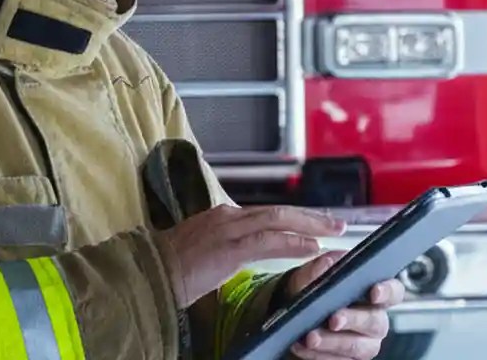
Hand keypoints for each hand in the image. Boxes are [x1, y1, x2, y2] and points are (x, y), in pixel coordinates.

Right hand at [154, 205, 346, 307]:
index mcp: (221, 216)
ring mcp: (228, 231)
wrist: (148, 273)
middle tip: (338, 222)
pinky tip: (312, 248)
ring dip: (310, 226)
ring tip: (334, 232)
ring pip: (278, 221)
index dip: (294, 217)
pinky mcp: (228, 250)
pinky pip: (268, 242)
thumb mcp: (201, 249)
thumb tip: (241, 253)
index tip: (315, 222)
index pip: (266, 212)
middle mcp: (227, 217)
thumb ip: (224, 246)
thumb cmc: (169, 268)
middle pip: (278, 211)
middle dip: (311, 216)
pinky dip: (293, 243)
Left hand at [283, 251, 406, 359]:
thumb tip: (327, 262)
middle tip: (333, 319)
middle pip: (375, 322)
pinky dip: (317, 354)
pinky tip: (302, 346)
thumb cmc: (312, 292)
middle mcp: (373, 320)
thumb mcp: (310, 276)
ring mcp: (363, 343)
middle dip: (353, 320)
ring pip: (357, 347)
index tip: (373, 292)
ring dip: (332, 342)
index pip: (393, 291)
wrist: (293, 315)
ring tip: (311, 337)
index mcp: (373, 294)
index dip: (387, 291)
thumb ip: (319, 268)